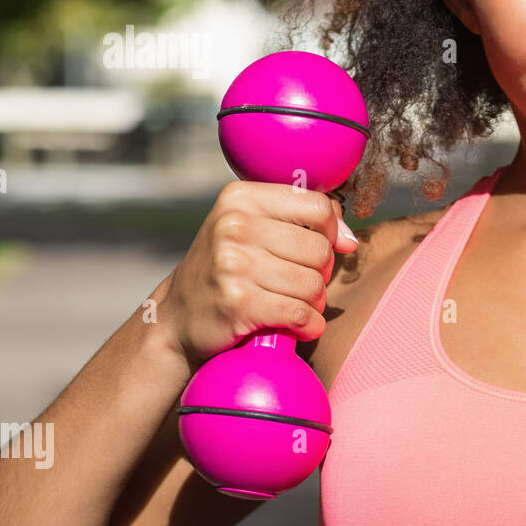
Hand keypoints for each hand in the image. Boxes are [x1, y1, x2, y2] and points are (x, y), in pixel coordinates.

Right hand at [160, 181, 358, 366]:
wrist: (177, 319)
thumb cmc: (227, 270)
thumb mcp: (251, 229)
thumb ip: (301, 221)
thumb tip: (349, 239)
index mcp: (240, 198)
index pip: (318, 205)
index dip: (332, 230)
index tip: (326, 246)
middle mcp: (234, 226)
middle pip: (319, 248)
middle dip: (320, 273)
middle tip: (300, 283)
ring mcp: (234, 264)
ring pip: (313, 284)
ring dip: (313, 302)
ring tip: (294, 304)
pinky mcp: (239, 302)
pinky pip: (300, 313)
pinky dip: (308, 325)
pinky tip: (299, 326)